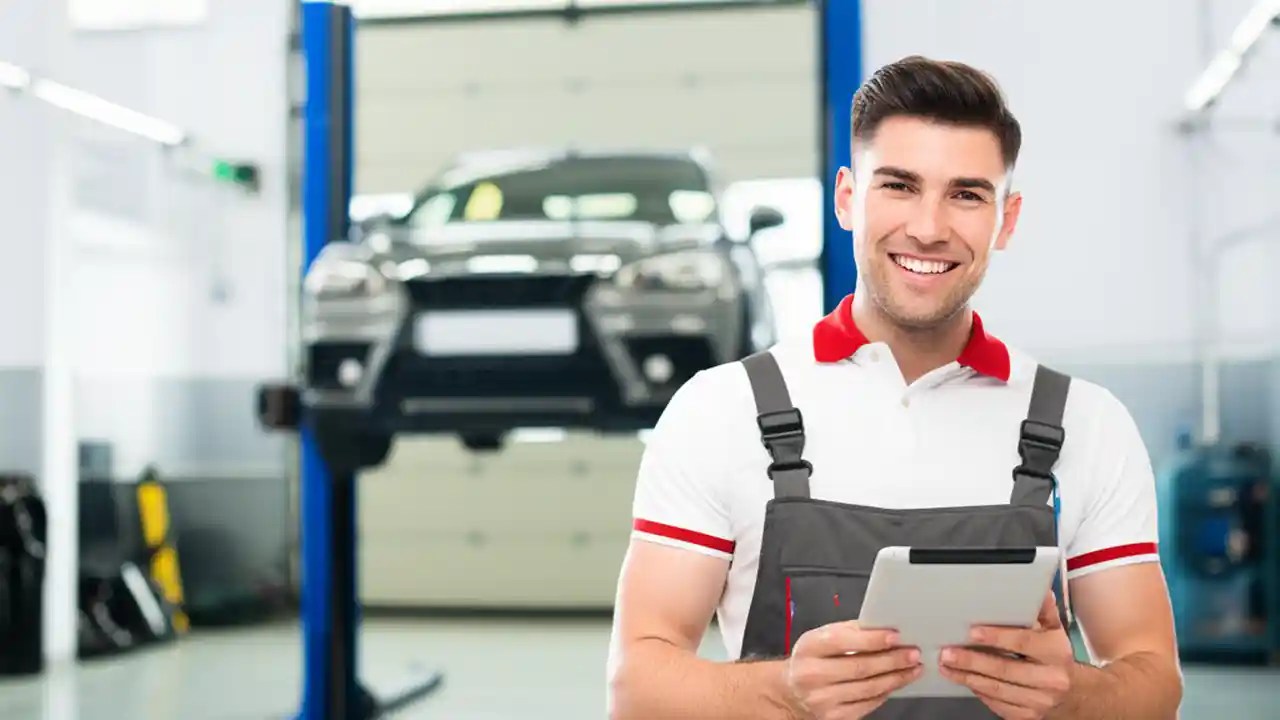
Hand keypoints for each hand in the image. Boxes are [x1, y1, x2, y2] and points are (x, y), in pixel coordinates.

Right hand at [785, 620, 922, 719]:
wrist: (791, 691)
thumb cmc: (812, 659)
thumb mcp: (821, 638)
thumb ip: (849, 631)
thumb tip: (884, 628)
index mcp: (810, 647)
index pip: (843, 641)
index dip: (872, 639)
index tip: (896, 636)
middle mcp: (813, 675)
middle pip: (861, 667)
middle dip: (892, 660)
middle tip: (912, 654)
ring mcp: (823, 699)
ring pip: (869, 688)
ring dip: (896, 678)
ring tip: (912, 668)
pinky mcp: (834, 717)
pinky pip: (868, 704)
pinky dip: (885, 693)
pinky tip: (895, 683)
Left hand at [938, 592, 1074, 718]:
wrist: (1073, 694)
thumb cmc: (1055, 656)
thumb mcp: (1054, 629)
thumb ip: (1042, 608)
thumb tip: (1037, 586)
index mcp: (1055, 652)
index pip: (1023, 642)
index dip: (996, 637)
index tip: (973, 632)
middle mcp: (1050, 679)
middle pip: (1004, 669)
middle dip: (972, 661)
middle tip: (948, 653)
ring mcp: (1039, 701)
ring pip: (997, 689)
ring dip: (968, 677)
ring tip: (947, 666)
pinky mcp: (1027, 716)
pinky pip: (997, 704)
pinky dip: (978, 692)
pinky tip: (965, 680)